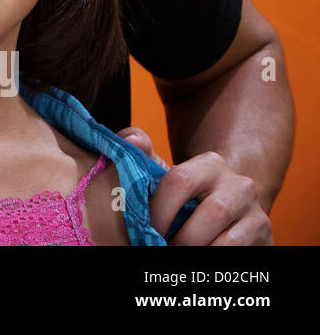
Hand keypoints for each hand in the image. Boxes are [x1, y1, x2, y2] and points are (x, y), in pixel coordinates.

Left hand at [120, 126, 272, 244]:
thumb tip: (133, 142)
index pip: (181, 181)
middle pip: (212, 214)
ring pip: (229, 240)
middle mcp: (239, 184)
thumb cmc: (186, 194)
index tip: (147, 229)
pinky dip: (215, 256)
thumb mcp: (164, 173)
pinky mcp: (266, 235)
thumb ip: (141, 155)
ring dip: (199, 250)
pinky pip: (240, 252)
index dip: (160, 210)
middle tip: (163, 247)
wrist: (229, 208)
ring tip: (178, 253)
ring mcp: (256, 211)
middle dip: (182, 238)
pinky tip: (200, 256)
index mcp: (210, 163)